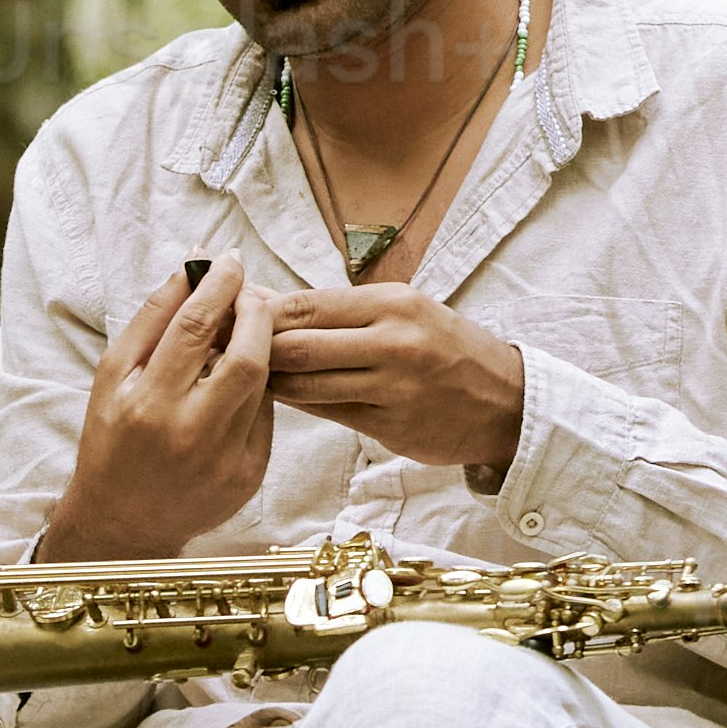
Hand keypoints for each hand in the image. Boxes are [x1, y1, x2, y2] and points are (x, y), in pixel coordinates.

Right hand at [37, 252, 275, 559]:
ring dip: (261, 347)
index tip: (230, 261)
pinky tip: (238, 383)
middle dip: (256, 314)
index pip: (195, 329)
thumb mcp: (113, 377)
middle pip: (249, 358)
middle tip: (248, 294)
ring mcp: (225, 460)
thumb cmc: (112, 441)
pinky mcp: (249, 477)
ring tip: (243, 332)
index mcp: (147, 405)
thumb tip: (189, 270)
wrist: (123, 521)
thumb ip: (151, 321)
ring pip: (264, 384)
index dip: (219, 287)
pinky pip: (267, 416)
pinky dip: (258, 390)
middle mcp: (189, 434)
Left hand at [253, 281, 525, 496]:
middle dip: (252, 347)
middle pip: (299, 344)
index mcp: (392, 303)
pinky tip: (281, 399)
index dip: (259, 311)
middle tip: (220, 351)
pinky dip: (299, 404)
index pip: (307, 305)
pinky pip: (329, 413)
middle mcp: (393, 341)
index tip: (228, 314)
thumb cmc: (446, 348)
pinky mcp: (391, 427)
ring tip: (242, 378)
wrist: (506, 402)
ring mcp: (393, 387)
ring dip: (269, 381)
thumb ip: (338, 312)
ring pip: (307, 384)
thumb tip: (265, 300)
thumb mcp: (404, 311)